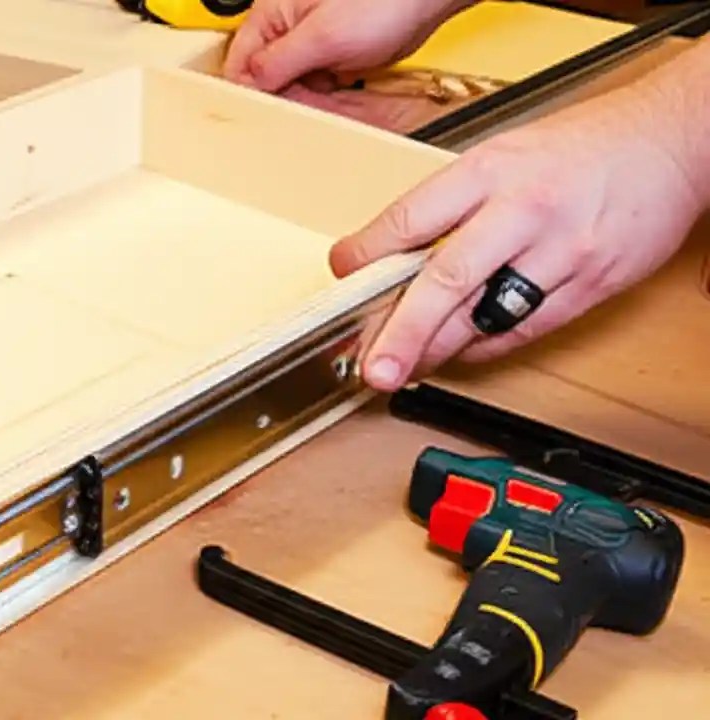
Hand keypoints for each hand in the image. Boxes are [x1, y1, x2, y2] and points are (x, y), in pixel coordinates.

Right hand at [223, 0, 471, 93]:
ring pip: (290, 84)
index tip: (260, 115)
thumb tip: (249, 82)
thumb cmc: (384, 0)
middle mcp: (287, 26)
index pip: (240, 63)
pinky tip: (331, 104)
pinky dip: (321, 97)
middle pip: (265, 77)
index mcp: (272, 13)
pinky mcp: (330, 52)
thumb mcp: (323, 37)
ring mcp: (309, 40)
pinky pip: (314, 83)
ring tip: (317, 111)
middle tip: (296, 116)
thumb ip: (278, 61)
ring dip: (303, 101)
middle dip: (281, 99)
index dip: (248, 93)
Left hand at [329, 82, 707, 391]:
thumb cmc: (582, 147)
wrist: (673, 141)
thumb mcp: (503, 153)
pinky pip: (527, 328)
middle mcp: (522, 211)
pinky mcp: (591, 284)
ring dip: (439, 349)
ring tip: (405, 366)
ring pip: (486, 315)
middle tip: (373, 365)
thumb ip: (452, 203)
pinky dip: (486, 346)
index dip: (368, 254)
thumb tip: (394, 253)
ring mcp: (560, 251)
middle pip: (446, 280)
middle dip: (402, 331)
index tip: (342, 275)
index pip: (413, 218)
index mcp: (491, 170)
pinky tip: (459, 353)